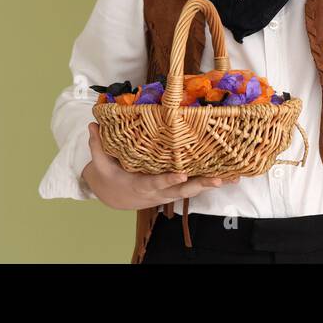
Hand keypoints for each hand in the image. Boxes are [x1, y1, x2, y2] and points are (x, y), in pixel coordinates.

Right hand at [81, 122, 239, 209]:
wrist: (115, 197)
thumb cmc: (109, 178)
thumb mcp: (100, 164)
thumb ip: (98, 146)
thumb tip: (92, 125)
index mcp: (139, 185)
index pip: (155, 184)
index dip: (168, 181)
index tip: (181, 176)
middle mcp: (157, 192)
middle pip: (181, 191)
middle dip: (199, 186)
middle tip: (217, 180)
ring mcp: (168, 191)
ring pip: (192, 190)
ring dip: (211, 184)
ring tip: (231, 177)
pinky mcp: (175, 188)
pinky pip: (195, 186)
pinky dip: (211, 182)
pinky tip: (230, 175)